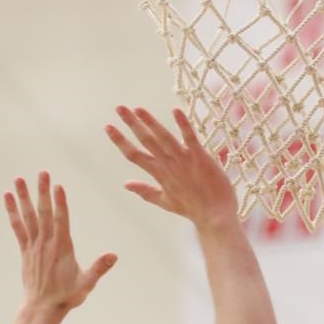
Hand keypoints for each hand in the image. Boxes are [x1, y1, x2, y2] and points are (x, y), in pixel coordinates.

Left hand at [5, 172, 115, 312]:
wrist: (42, 308)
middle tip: (42, 172)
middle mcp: (46, 243)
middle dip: (42, 192)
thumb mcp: (87, 283)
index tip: (57, 186)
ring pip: (28, 216)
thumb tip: (114, 256)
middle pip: (44, 213)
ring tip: (19, 179)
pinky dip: (13, 212)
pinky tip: (8, 198)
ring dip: (24, 197)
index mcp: (62, 248)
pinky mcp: (26, 250)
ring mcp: (34, 245)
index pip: (61, 220)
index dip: (59, 203)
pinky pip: (18, 227)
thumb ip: (99, 268)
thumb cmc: (67, 296)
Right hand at [105, 106, 238, 225]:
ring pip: (163, 137)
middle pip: (146, 141)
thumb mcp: (165, 201)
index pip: (134, 155)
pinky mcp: (200, 157)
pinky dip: (183, 125)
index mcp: (159, 174)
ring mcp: (184, 160)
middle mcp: (168, 165)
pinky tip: (174, 110)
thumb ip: (145, 191)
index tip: (108, 127)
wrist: (215, 216)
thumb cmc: (192, 209)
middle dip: (131, 123)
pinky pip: (190, 138)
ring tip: (138, 108)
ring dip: (150, 122)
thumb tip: (126, 184)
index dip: (120, 141)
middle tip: (119, 108)